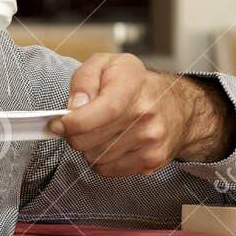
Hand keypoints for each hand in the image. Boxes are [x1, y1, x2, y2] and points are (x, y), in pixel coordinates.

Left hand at [46, 54, 235, 176]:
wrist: (177, 106)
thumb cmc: (135, 84)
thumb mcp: (106, 65)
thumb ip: (84, 80)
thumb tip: (74, 108)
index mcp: (132, 82)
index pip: (102, 110)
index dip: (74, 122)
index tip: (58, 124)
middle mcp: (146, 112)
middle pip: (89, 139)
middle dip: (75, 134)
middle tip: (82, 124)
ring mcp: (151, 139)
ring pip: (95, 158)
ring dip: (90, 148)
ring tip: (103, 132)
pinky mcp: (152, 160)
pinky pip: (109, 170)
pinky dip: (103, 161)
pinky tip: (113, 144)